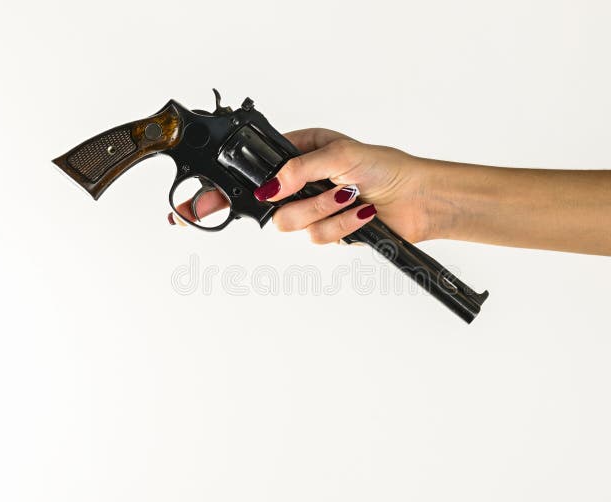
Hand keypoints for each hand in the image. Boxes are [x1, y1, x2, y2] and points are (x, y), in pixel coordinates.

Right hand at [168, 128, 434, 242]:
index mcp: (297, 153)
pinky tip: (362, 212)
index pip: (250, 171)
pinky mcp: (330, 231)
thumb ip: (299, 170)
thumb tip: (270, 186)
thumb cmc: (386, 165)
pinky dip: (342, 226)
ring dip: (323, 212)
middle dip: (283, 205)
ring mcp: (315, 208)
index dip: (221, 189)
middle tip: (272, 206)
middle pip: (266, 205)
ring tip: (349, 196)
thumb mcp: (339, 155)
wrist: (417, 199)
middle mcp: (301, 182)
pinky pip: (320, 238)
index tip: (192, 205)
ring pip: (292, 225)